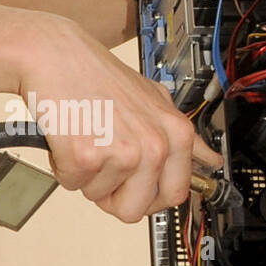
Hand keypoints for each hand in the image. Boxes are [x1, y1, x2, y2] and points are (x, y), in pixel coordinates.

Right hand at [14, 13, 224, 222]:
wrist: (55, 55)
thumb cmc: (98, 76)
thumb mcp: (155, 100)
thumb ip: (183, 137)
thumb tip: (210, 161)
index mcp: (176, 134)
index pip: (174, 195)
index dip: (147, 197)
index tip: (134, 186)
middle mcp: (154, 145)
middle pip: (134, 210)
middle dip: (112, 195)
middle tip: (103, 163)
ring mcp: (122, 152)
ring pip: (98, 196)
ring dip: (85, 174)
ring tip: (86, 136)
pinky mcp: (86, 156)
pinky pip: (71, 184)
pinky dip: (63, 165)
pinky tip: (69, 135)